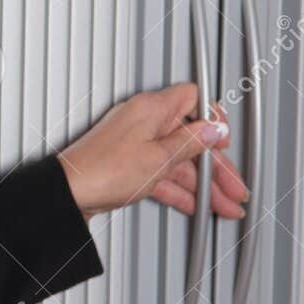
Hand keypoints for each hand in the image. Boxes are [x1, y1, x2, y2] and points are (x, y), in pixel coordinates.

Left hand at [56, 82, 248, 219]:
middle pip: (189, 137)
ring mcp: (135, 144)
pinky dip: (180, 189)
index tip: (225, 141)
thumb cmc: (103, 170)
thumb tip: (213, 129)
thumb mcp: (159, 158)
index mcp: (150, 109)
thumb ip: (191, 143)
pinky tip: (196, 205)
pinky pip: (162, 173)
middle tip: (235, 188)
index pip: (192, 98)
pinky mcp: (128, 164)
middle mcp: (142, 122)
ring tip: (224, 205)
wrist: (69, 193)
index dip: (212, 118)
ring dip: (203, 185)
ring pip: (178, 160)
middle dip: (215, 166)